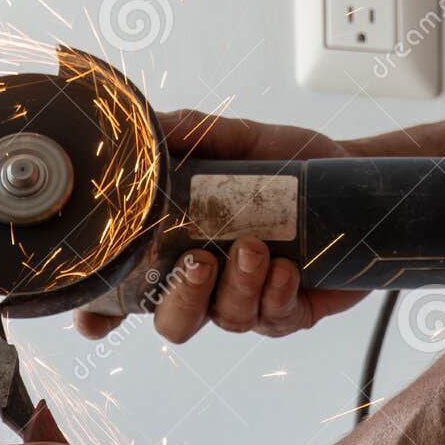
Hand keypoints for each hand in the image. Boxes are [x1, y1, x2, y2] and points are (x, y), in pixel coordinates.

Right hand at [74, 111, 367, 343]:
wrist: (352, 177)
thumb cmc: (289, 162)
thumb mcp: (239, 138)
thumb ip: (193, 131)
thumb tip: (151, 122)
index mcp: (182, 244)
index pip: (128, 291)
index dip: (102, 313)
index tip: (92, 318)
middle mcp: (210, 281)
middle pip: (172, 322)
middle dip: (181, 300)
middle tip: (200, 262)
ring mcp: (250, 299)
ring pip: (225, 320)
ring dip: (237, 287)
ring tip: (255, 246)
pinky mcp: (291, 309)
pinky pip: (274, 320)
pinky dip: (277, 294)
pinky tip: (287, 268)